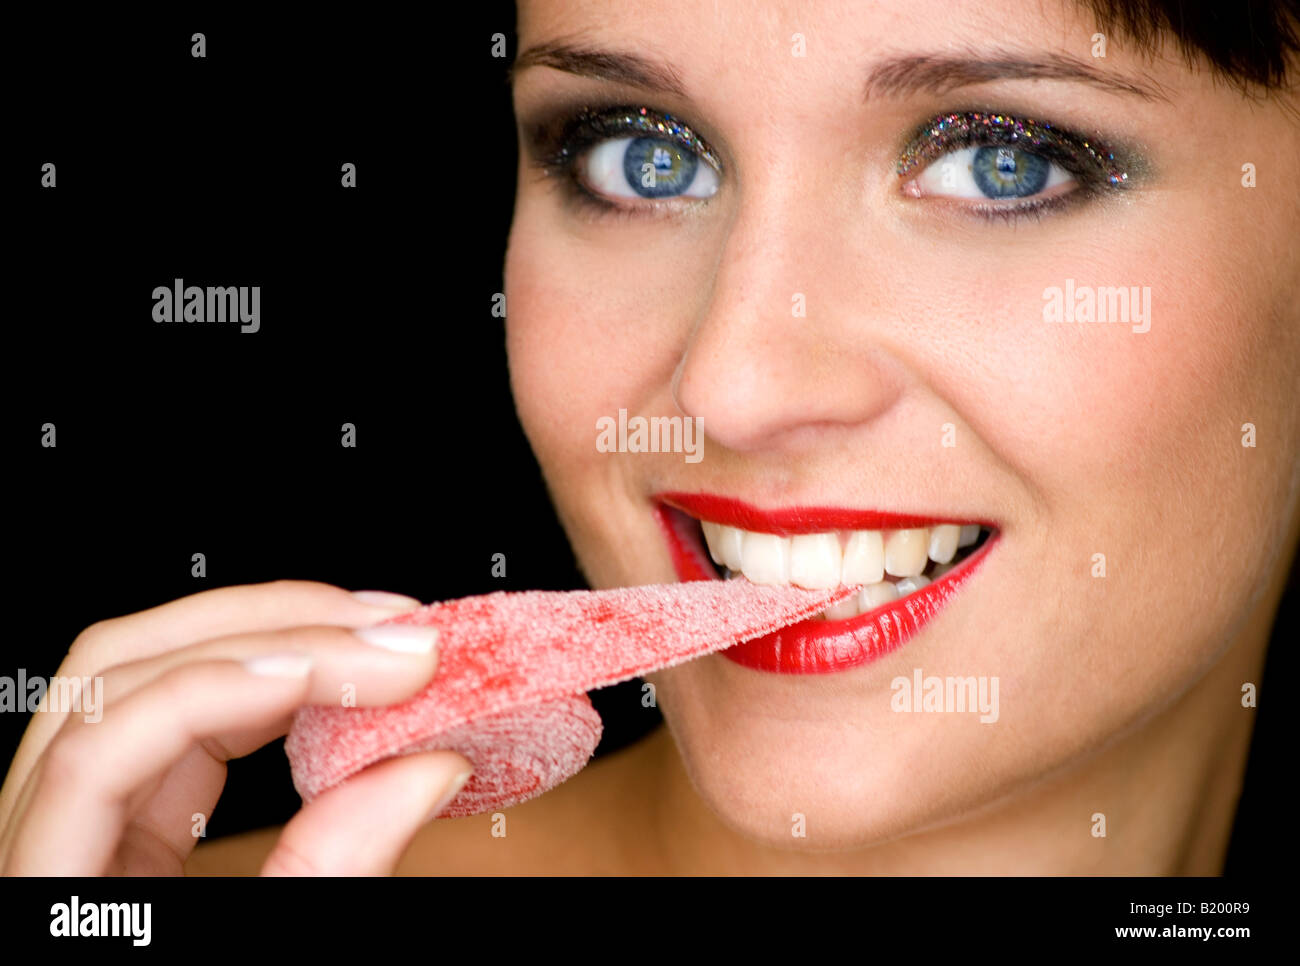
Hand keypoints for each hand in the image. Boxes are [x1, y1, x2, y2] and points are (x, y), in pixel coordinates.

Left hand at [0, 580, 471, 874]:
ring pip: (143, 665)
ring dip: (269, 630)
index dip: (230, 687)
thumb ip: (332, 872)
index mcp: (47, 896)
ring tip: (376, 632)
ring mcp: (80, 811)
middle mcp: (39, 836)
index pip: (104, 744)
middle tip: (394, 635)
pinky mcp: (132, 807)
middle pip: (118, 672)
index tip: (365, 671)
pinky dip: (268, 673)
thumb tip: (428, 764)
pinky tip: (336, 671)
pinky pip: (184, 707)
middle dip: (270, 630)